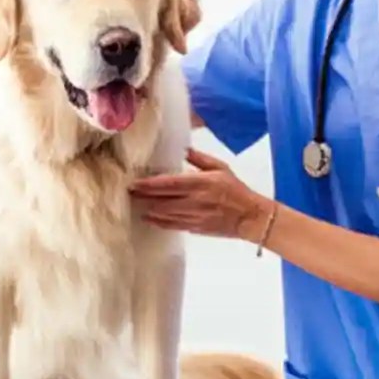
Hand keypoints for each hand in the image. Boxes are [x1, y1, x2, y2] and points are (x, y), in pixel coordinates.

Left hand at [130, 148, 271, 240]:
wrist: (249, 216)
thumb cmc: (236, 190)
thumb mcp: (222, 168)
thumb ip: (202, 160)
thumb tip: (185, 150)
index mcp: (200, 183)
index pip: (168, 184)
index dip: (149, 184)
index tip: (135, 183)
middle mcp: (194, 200)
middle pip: (161, 199)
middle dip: (143, 196)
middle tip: (129, 192)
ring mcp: (193, 216)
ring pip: (163, 213)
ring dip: (148, 209)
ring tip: (136, 204)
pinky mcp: (194, 227)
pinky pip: (171, 225)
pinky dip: (158, 221)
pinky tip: (149, 217)